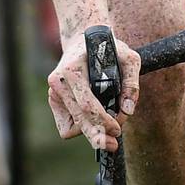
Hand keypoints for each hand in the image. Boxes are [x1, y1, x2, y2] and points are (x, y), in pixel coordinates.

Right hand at [47, 34, 140, 151]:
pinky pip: (66, 126)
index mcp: (71, 70)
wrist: (84, 39)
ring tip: (107, 124)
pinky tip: (92, 118)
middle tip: (113, 145)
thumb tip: (128, 109)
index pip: (86, 105)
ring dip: (91, 130)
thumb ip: (131, 82)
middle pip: (78, 120)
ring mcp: (53, 92)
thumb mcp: (127, 57)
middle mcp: (58, 82)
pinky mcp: (53, 100)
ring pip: (72, 126)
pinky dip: (80, 127)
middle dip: (97, 136)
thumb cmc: (107, 48)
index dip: (103, 121)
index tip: (118, 129)